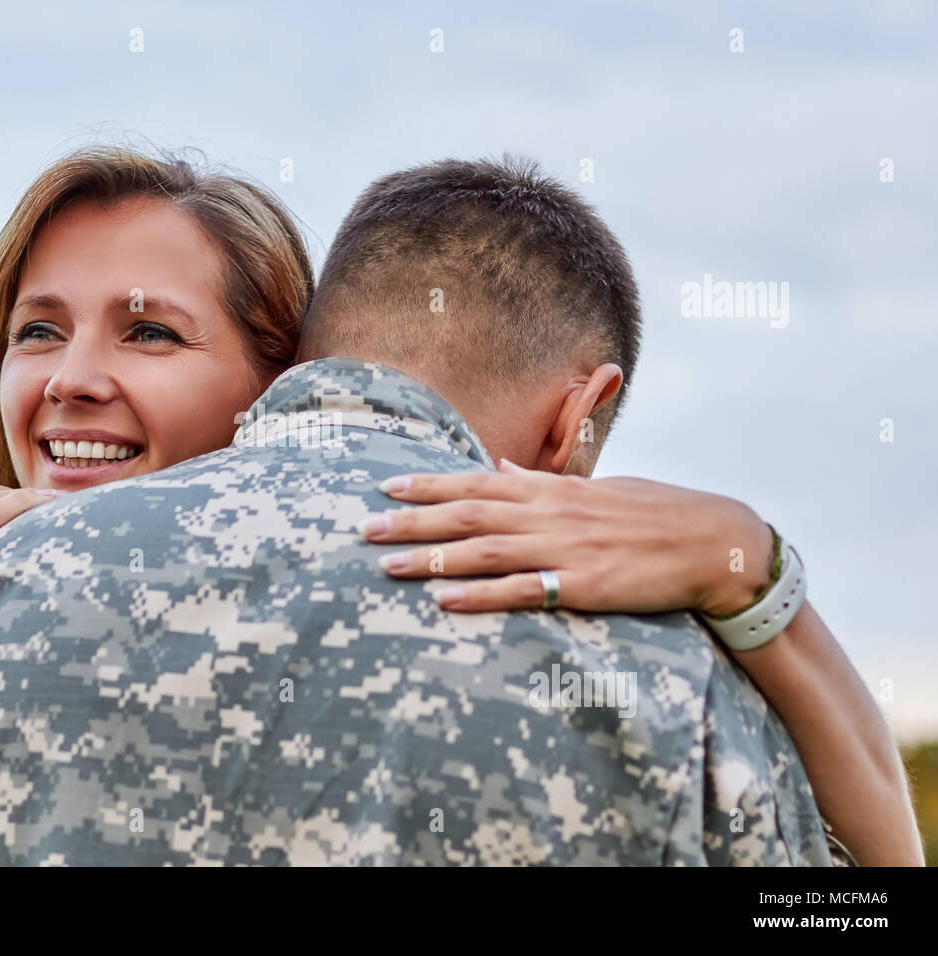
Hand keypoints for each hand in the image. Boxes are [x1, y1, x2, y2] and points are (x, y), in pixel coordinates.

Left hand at [361, 460, 773, 616]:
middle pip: (467, 513)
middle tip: (365, 528)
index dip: (429, 483)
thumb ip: (543, 481)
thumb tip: (503, 466)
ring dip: (432, 556)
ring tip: (387, 565)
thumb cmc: (654, 512)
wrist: (715, 542)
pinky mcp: (582, 586)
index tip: (386, 485)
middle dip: (412, 520)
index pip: (477, 480)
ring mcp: (564, 549)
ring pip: (484, 551)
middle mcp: (549, 513)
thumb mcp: (596, 487)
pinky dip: (480, 595)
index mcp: (552, 488)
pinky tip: (444, 600)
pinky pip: (521, 591)